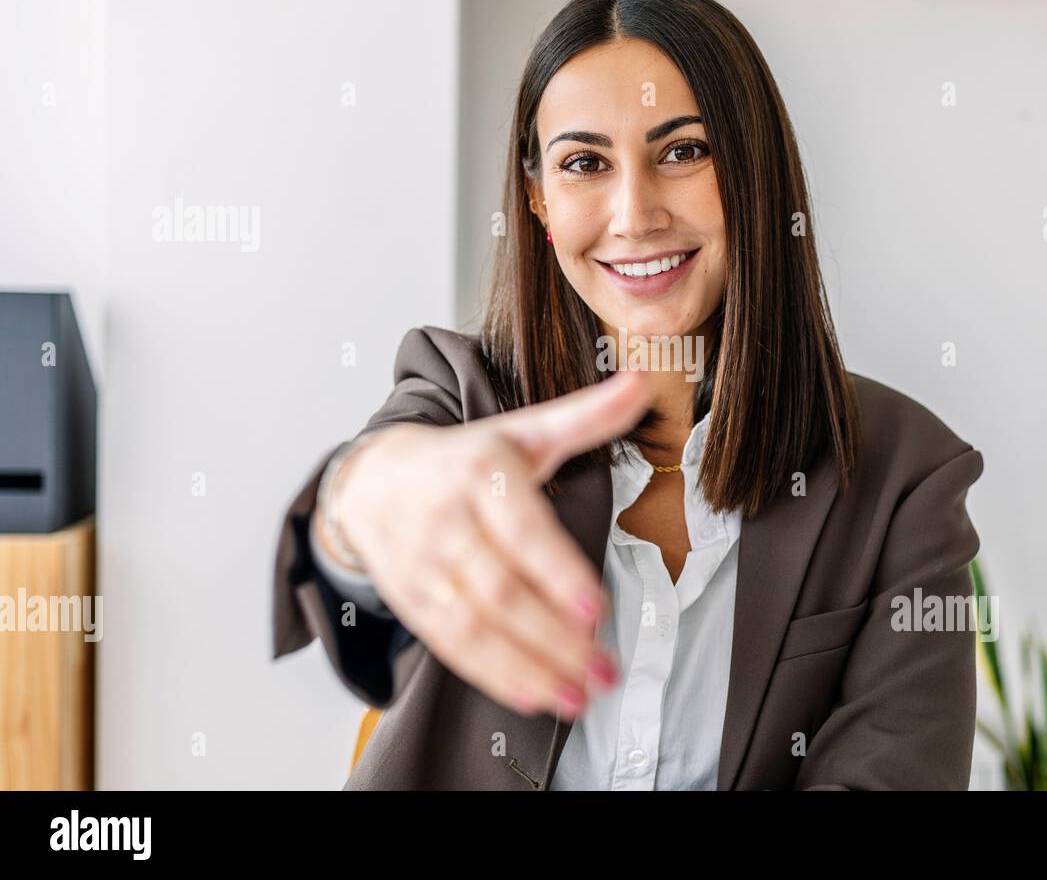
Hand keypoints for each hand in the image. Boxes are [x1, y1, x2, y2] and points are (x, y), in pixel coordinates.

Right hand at [325, 369, 651, 719]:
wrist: (374, 478)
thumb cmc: (467, 458)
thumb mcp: (525, 430)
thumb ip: (587, 415)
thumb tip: (643, 381)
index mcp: (482, 472)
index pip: (522, 530)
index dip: (557, 572)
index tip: (596, 608)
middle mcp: (447, 520)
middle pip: (502, 590)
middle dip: (556, 638)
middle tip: (605, 670)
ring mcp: (425, 566)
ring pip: (477, 627)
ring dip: (531, 668)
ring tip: (580, 695)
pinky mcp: (412, 602)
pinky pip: (453, 647)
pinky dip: (495, 677)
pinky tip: (536, 695)